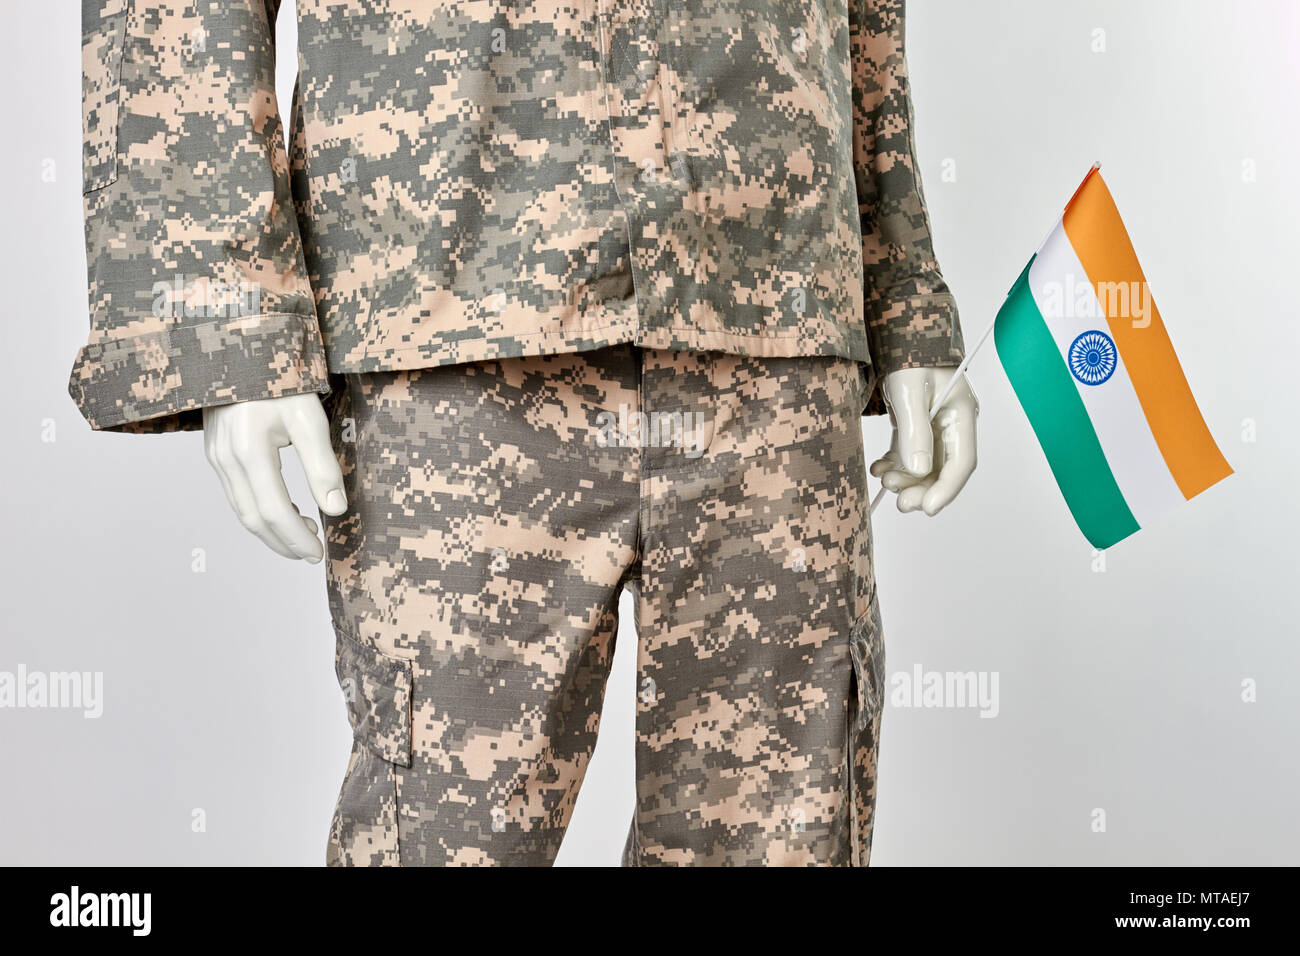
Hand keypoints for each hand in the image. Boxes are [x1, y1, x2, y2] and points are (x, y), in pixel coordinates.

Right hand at [202, 393, 346, 561]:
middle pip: (253, 519)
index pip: (274, 512)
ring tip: (304, 535)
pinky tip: (285, 509)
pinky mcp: (215, 450)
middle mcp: (226, 457)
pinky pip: (235, 493)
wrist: (242, 342)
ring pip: (241, 509)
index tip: (319, 553)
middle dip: (283, 542)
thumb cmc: (281, 378)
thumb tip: (336, 510)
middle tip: (312, 553)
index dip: (296, 538)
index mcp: (249, 450)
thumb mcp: (309, 418)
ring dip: (271, 530)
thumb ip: (322, 466)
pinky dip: (259, 510)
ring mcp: (216, 454)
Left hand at [869, 366, 977, 515]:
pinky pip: (909, 454)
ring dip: (906, 479)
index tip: (927, 508)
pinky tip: (879, 467)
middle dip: (922, 489)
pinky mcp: (916, 426)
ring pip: (925, 465)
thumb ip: (915, 432)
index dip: (946, 489)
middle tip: (900, 502)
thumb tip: (918, 471)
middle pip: (943, 469)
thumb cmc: (909, 356)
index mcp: (961, 415)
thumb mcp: (910, 393)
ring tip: (884, 479)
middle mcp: (952, 424)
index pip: (962, 462)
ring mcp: (934, 426)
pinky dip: (894, 464)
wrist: (898, 334)